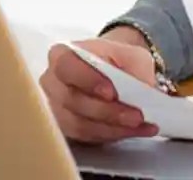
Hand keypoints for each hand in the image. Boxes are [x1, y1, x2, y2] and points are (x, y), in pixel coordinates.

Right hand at [39, 35, 160, 143]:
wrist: (116, 71)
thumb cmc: (118, 60)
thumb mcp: (132, 54)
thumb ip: (134, 67)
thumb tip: (140, 90)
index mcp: (61, 55)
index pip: (65, 66)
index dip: (87, 80)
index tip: (112, 92)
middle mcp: (52, 82)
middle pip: (72, 100)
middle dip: (107, 111)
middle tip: (137, 116)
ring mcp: (55, 108)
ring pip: (79, 124)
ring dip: (112, 127)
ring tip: (139, 126)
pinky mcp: (65, 129)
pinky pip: (85, 137)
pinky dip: (112, 135)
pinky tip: (134, 131)